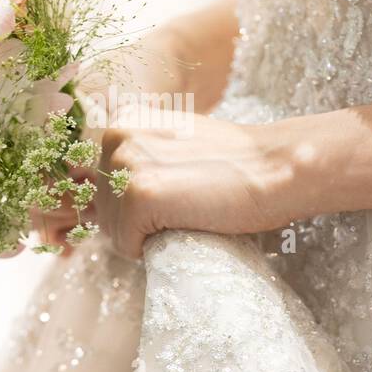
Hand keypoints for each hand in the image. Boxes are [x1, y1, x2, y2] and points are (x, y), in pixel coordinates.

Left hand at [93, 112, 296, 257]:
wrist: (274, 167)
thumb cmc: (232, 162)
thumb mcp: (173, 141)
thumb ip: (139, 155)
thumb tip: (98, 193)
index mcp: (121, 122)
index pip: (101, 185)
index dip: (134, 203)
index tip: (174, 193)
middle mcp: (115, 137)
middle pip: (102, 208)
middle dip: (135, 222)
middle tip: (184, 206)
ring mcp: (124, 165)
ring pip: (111, 230)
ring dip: (144, 236)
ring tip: (185, 213)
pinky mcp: (138, 196)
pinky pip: (126, 245)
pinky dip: (150, 249)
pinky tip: (183, 225)